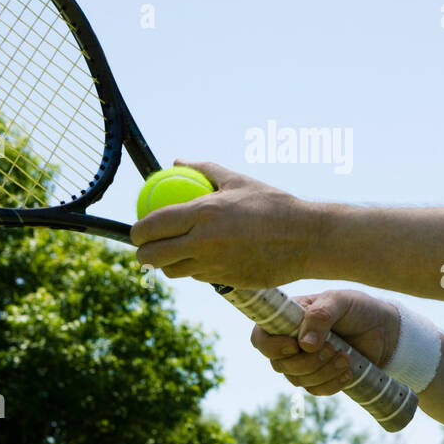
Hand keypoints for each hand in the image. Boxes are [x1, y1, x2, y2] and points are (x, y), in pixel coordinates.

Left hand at [131, 160, 318, 288]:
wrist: (306, 239)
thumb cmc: (273, 204)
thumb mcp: (238, 180)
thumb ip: (203, 169)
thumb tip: (177, 161)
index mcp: (204, 214)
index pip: (152, 227)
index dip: (137, 231)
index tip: (137, 229)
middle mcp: (204, 243)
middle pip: (154, 256)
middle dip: (143, 254)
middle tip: (145, 247)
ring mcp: (214, 266)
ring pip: (174, 271)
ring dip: (168, 264)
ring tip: (173, 253)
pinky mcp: (226, 282)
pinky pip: (199, 276)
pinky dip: (196, 268)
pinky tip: (204, 257)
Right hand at [250, 290, 398, 395]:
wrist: (385, 330)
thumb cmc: (358, 309)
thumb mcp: (340, 301)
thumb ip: (321, 315)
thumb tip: (304, 345)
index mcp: (288, 319)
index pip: (260, 338)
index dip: (271, 347)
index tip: (295, 345)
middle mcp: (291, 342)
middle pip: (279, 364)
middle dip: (307, 361)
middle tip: (333, 348)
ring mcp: (305, 363)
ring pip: (298, 380)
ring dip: (322, 372)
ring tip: (345, 357)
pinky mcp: (321, 378)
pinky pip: (316, 391)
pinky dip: (332, 384)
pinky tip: (348, 371)